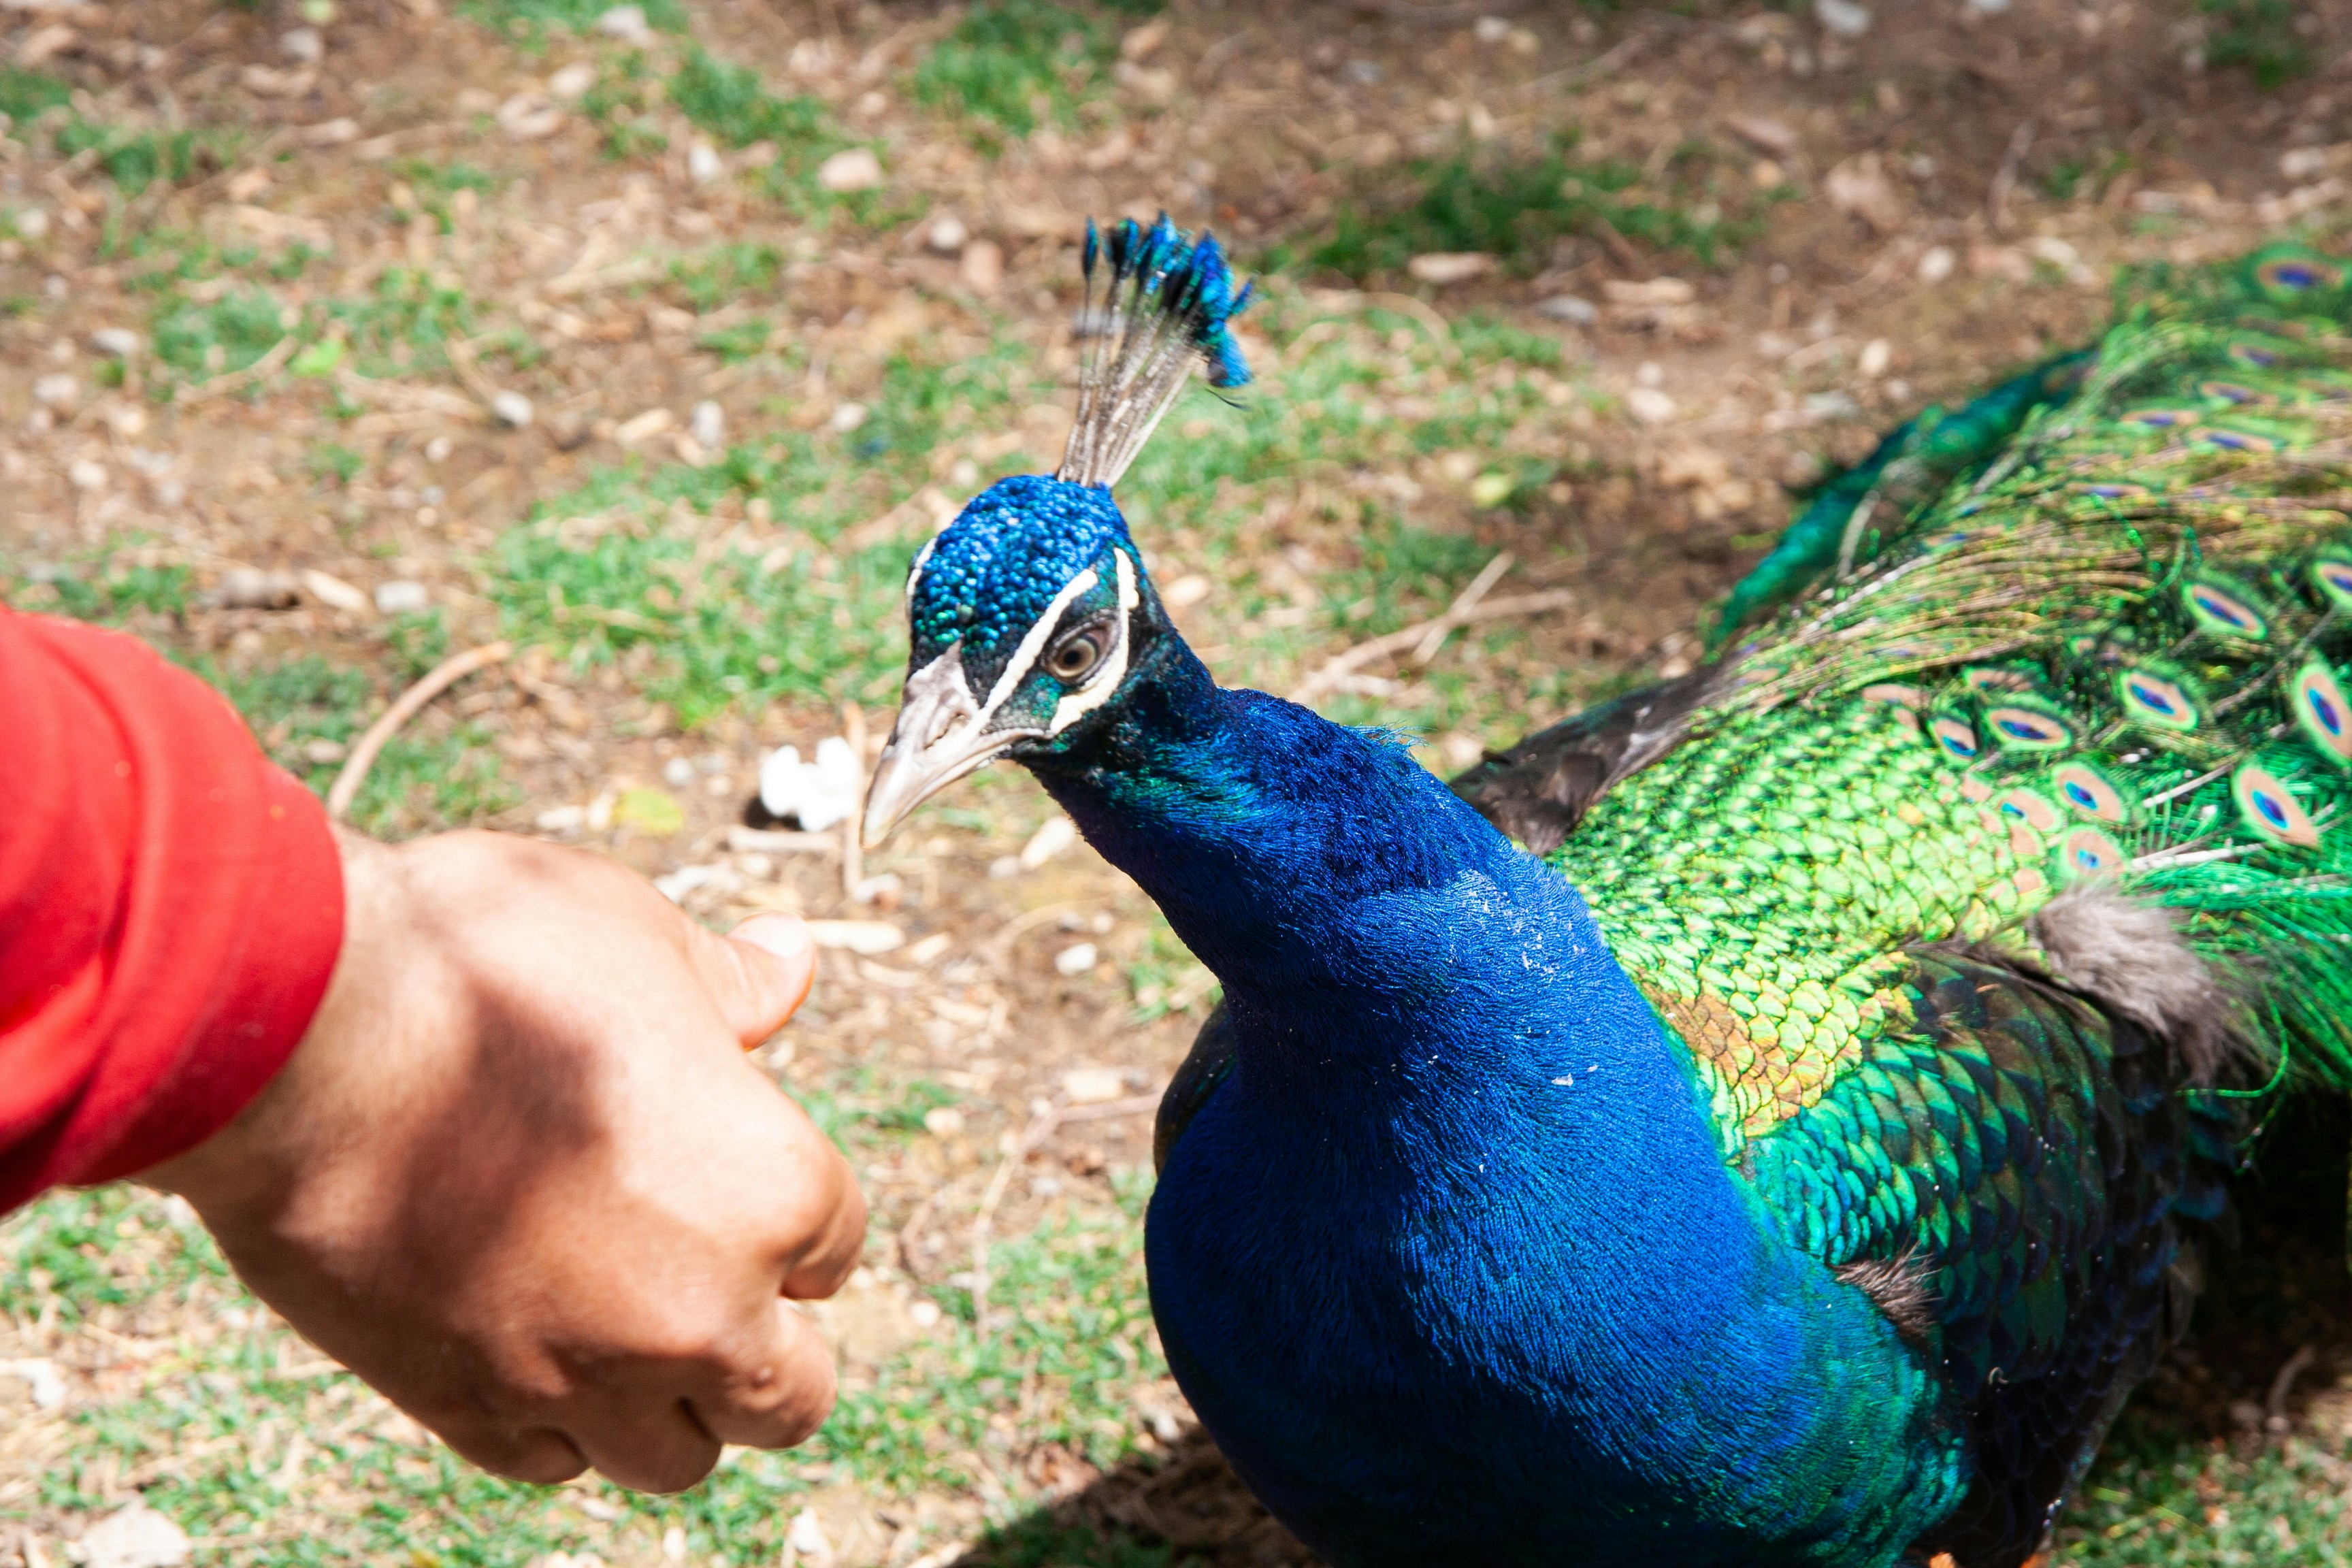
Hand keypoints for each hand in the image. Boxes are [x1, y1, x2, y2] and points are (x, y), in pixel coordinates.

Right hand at [145, 829, 863, 1492]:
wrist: (297, 1027)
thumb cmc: (484, 954)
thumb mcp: (636, 929)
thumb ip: (726, 981)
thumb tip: (792, 962)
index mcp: (777, 1189)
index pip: (836, 1246)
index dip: (794, 1211)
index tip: (738, 1178)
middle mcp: (702, 1309)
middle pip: (786, 1395)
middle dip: (764, 1344)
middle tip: (714, 1280)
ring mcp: (583, 1376)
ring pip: (675, 1456)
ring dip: (668, 1401)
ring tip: (628, 1325)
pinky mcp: (465, 1408)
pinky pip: (550, 1461)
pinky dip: (558, 1421)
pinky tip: (532, 1346)